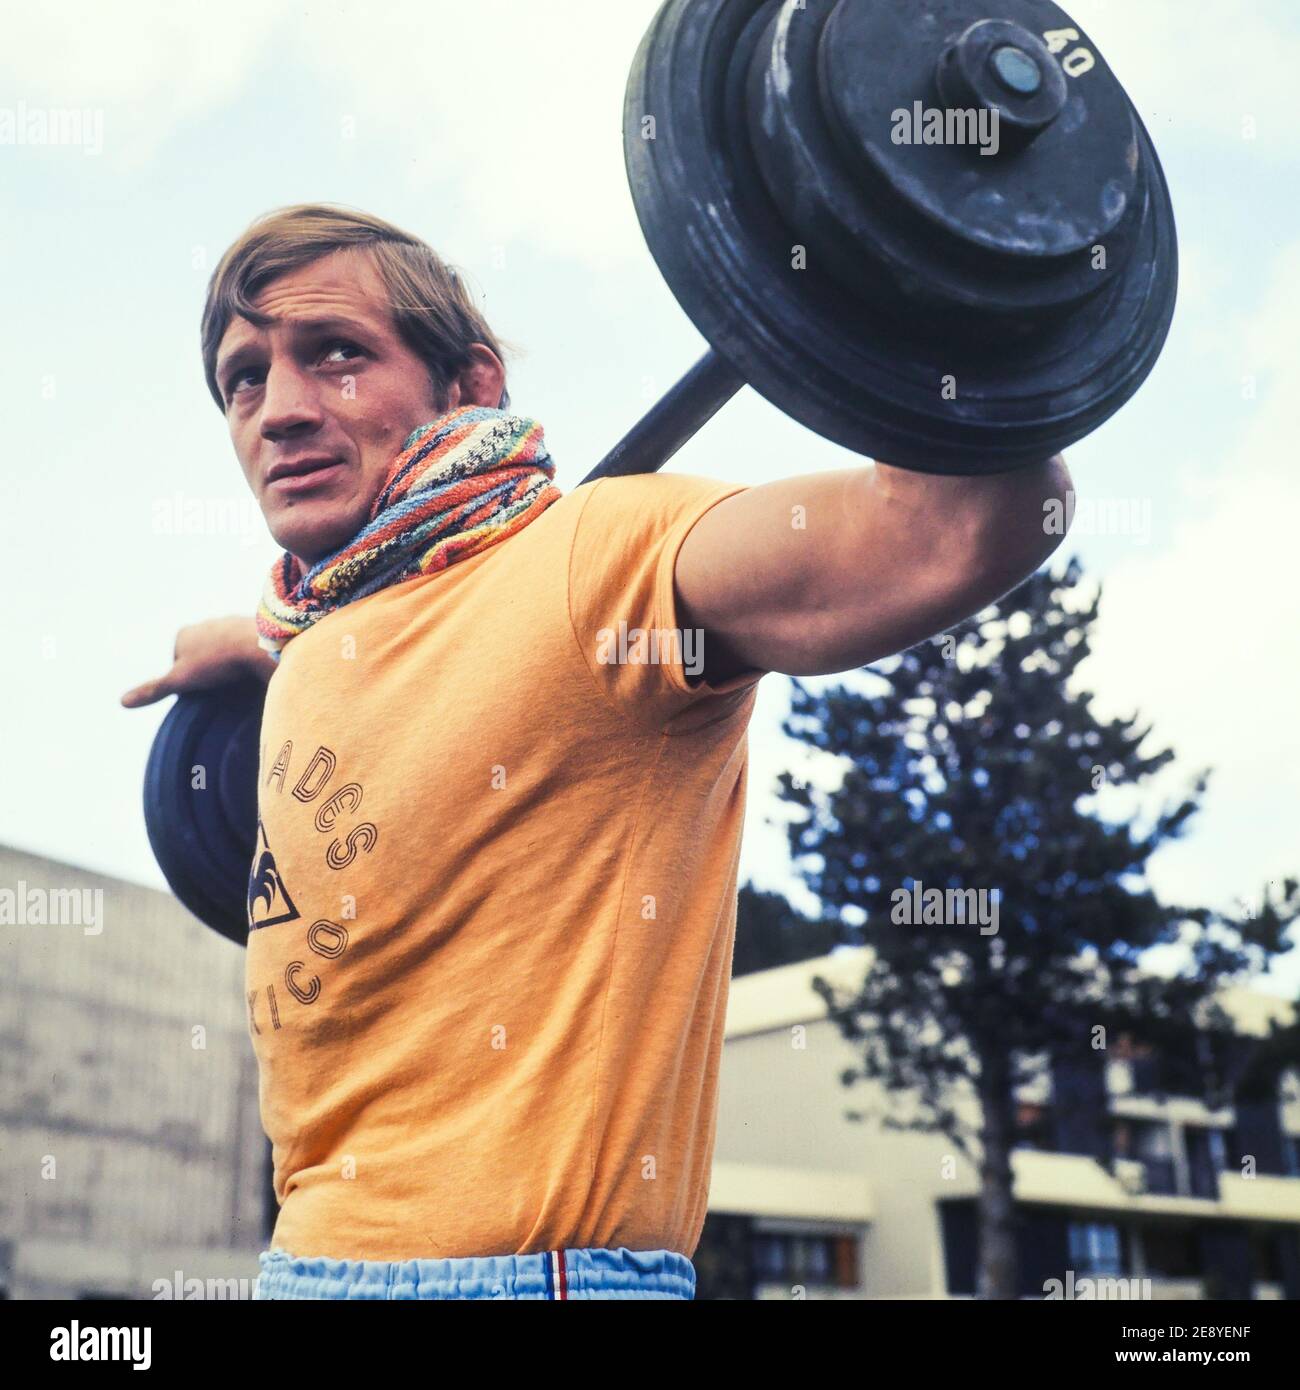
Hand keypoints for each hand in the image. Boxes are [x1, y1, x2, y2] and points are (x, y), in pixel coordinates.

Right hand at [121, 616, 273, 707]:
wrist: (258, 644)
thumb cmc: (217, 662)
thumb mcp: (181, 680)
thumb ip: (154, 690)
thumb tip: (122, 702)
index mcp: (183, 635)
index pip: (178, 664)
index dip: (187, 681)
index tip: (201, 688)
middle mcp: (204, 625)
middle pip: (201, 657)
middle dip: (208, 671)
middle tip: (221, 685)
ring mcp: (229, 624)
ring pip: (224, 651)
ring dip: (229, 663)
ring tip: (239, 678)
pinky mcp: (251, 628)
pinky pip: (245, 648)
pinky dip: (246, 658)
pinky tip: (253, 668)